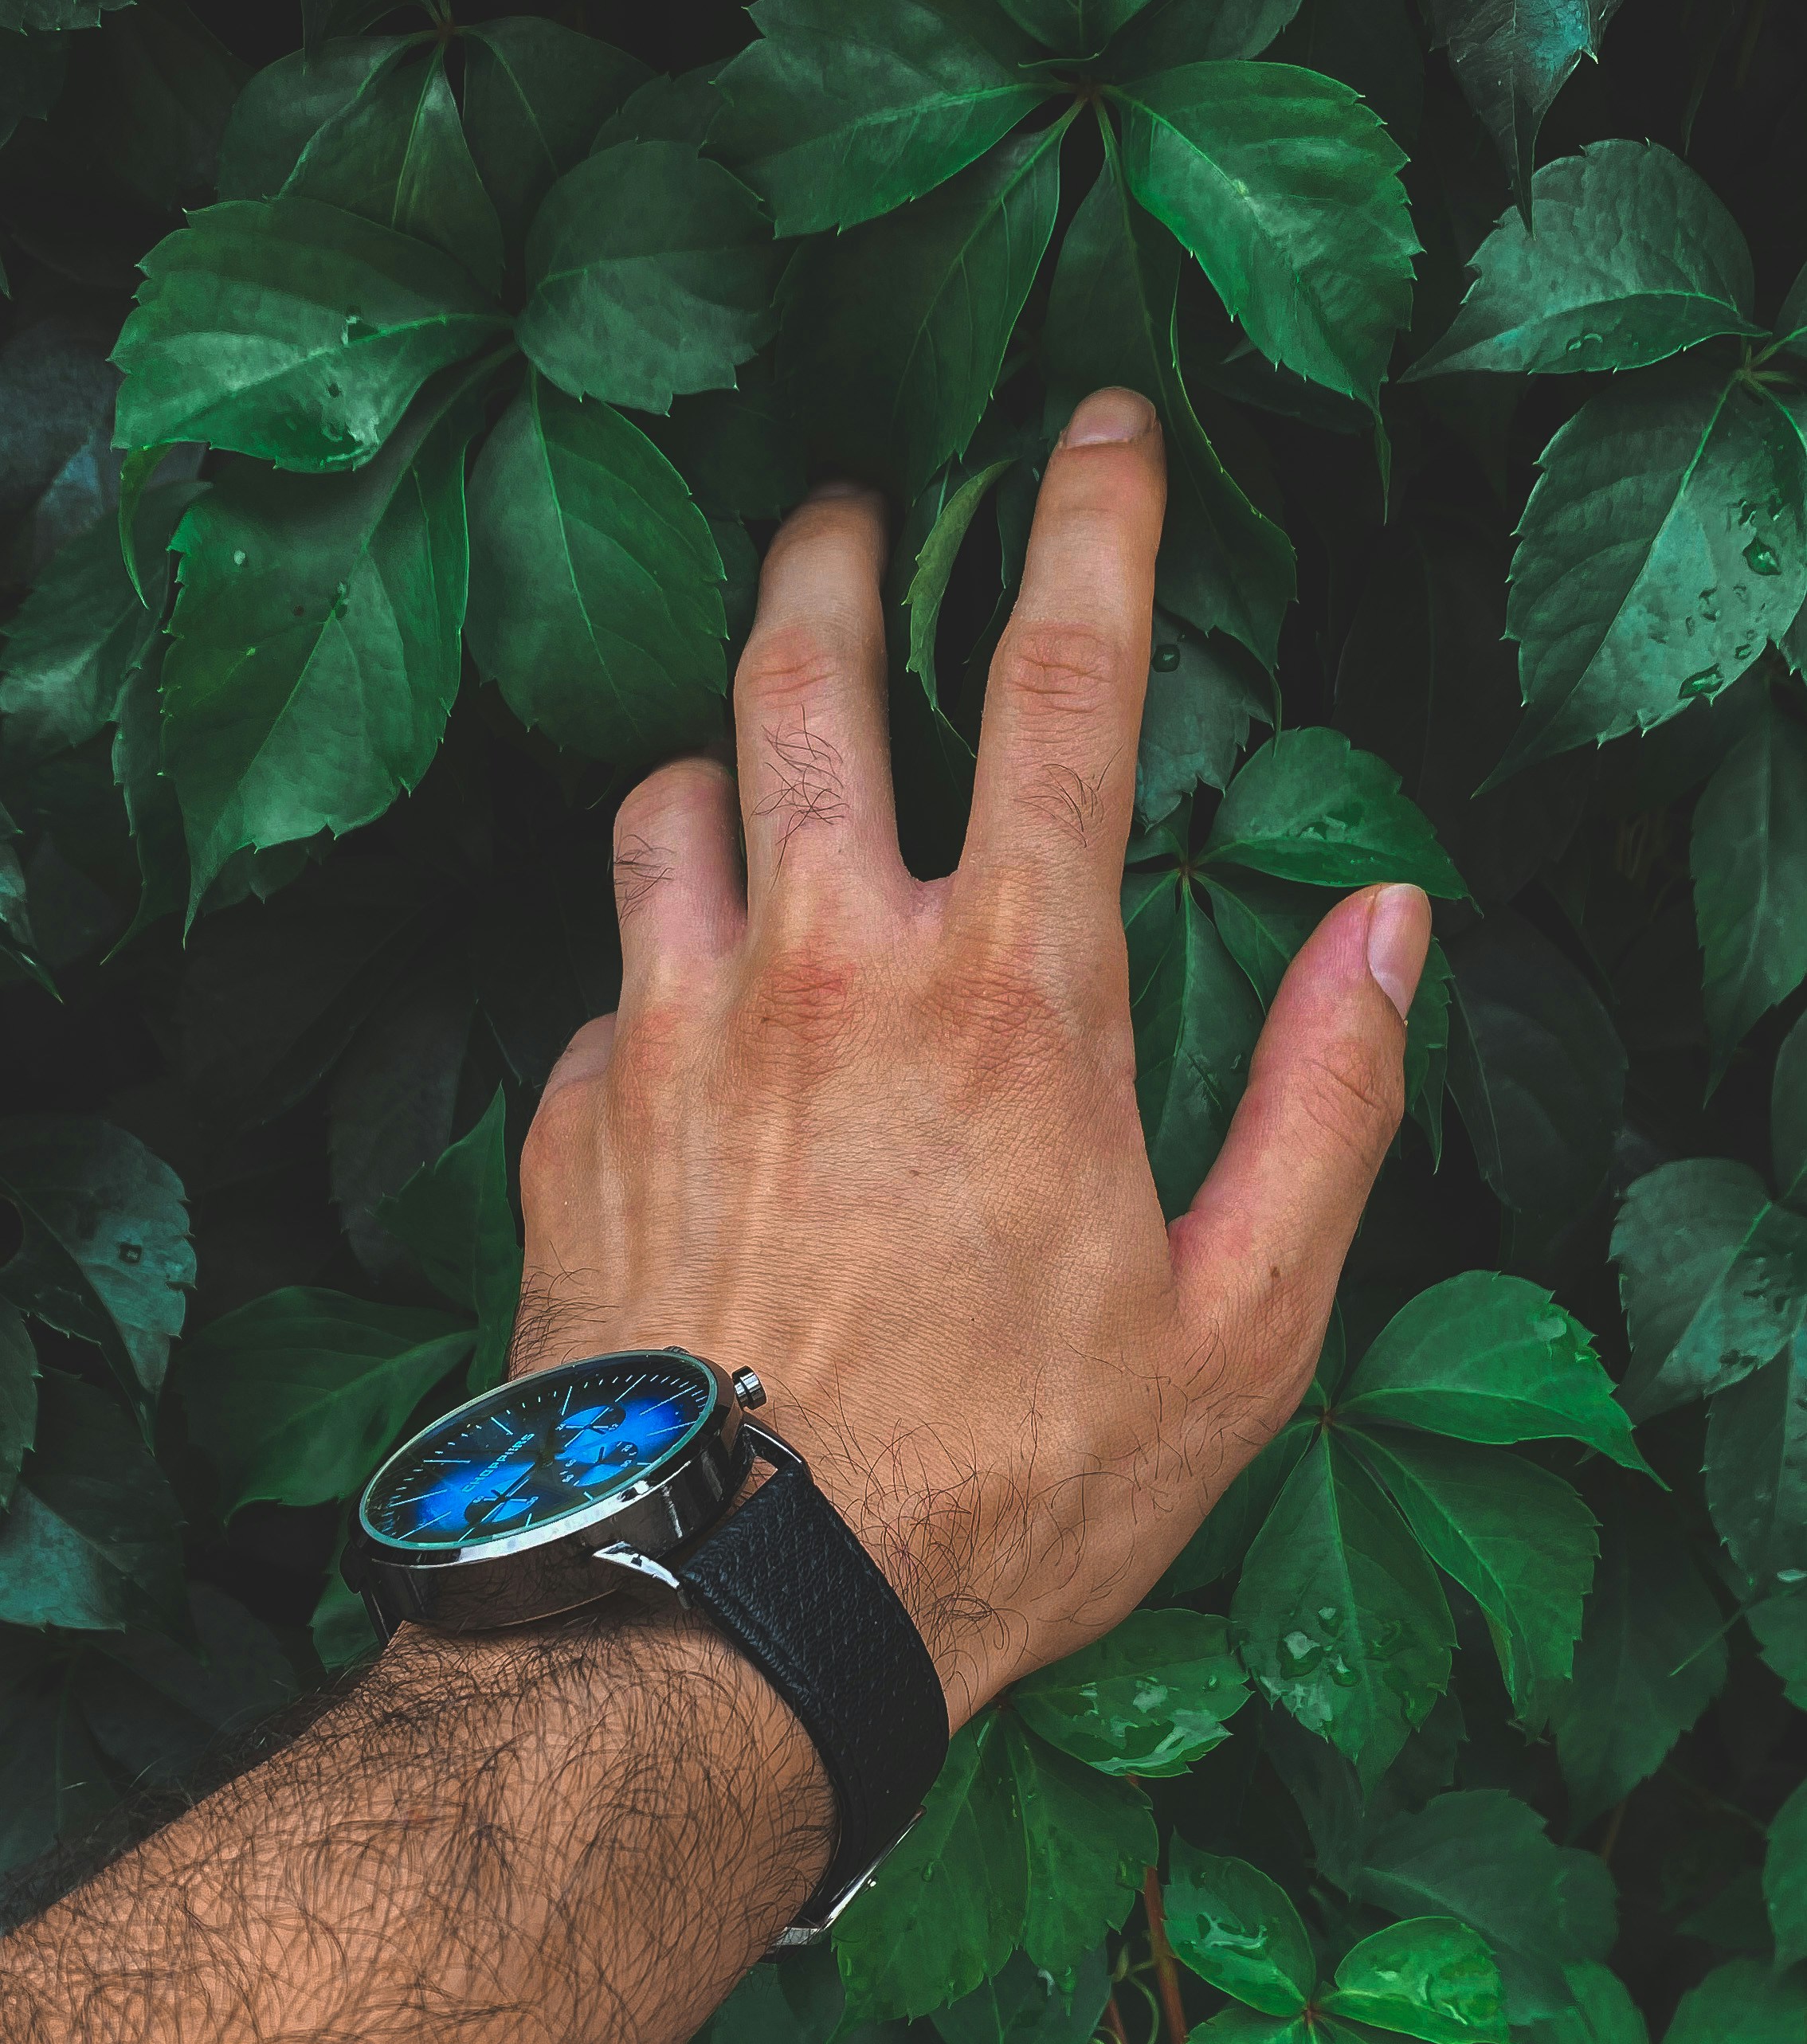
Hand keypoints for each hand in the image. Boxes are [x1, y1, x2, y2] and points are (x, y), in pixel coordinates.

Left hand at [514, 386, 1430, 1725]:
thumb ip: (1326, 1101)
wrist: (730, 1615)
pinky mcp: (572, 1116)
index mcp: (1014, 990)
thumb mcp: (1239, 1328)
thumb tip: (1384, 923)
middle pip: (805, 666)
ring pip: (669, 794)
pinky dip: (651, 973)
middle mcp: (822, 963)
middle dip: (834, 554)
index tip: (1100, 427)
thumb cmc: (1005, 1489)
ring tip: (755, 776)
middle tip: (852, 512)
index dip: (1093, 521)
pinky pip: (603, 981)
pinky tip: (689, 1044)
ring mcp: (673, 1028)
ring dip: (721, 758)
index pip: (1063, 676)